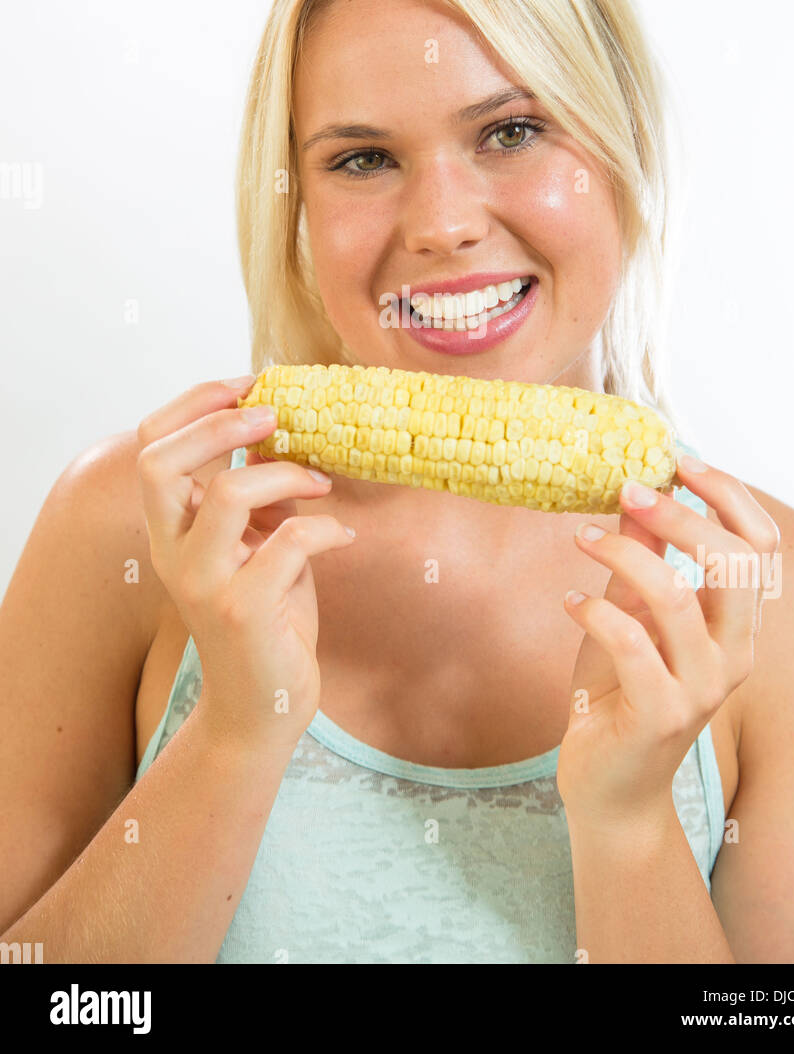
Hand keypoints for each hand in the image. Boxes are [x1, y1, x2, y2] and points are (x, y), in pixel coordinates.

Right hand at [136, 376, 355, 764]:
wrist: (264, 707)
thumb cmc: (267, 617)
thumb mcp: (258, 543)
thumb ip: (259, 493)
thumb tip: (283, 429)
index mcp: (170, 529)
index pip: (151, 445)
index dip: (196, 403)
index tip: (249, 384)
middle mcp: (172, 553)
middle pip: (161, 461)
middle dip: (221, 424)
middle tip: (275, 416)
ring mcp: (203, 583)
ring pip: (230, 494)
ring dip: (287, 475)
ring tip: (323, 485)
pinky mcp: (243, 610)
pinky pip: (290, 541)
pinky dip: (326, 527)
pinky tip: (344, 535)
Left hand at [556, 454, 779, 827]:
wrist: (608, 788)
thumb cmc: (620, 695)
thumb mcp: (632, 615)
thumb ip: (643, 560)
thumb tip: (636, 491)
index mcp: (737, 627)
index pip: (760, 547)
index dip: (728, 495)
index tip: (678, 461)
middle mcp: (733, 655)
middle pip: (733, 563)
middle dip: (679, 514)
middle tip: (628, 487)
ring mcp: (702, 688)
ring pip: (676, 596)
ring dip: (621, 552)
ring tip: (581, 537)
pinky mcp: (661, 714)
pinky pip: (630, 642)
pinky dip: (593, 609)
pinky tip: (570, 602)